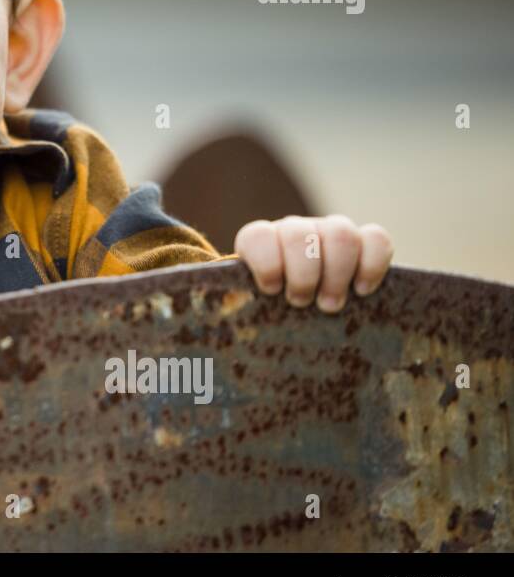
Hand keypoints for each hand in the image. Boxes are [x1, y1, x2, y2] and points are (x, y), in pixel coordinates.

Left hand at [234, 215, 392, 312]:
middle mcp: (294, 231)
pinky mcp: (363, 242)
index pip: (258, 236)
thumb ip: (234, 308)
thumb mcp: (248, 309)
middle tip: (302, 303)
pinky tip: (363, 290)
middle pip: (300, 234)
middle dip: (303, 274)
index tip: (271, 291)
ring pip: (341, 232)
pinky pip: (377, 238)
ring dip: (337, 273)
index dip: (266, 263)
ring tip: (330, 305)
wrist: (297, 304)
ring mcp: (329, 232)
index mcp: (260, 242)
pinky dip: (372, 264)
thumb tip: (199, 345)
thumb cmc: (268, 313)